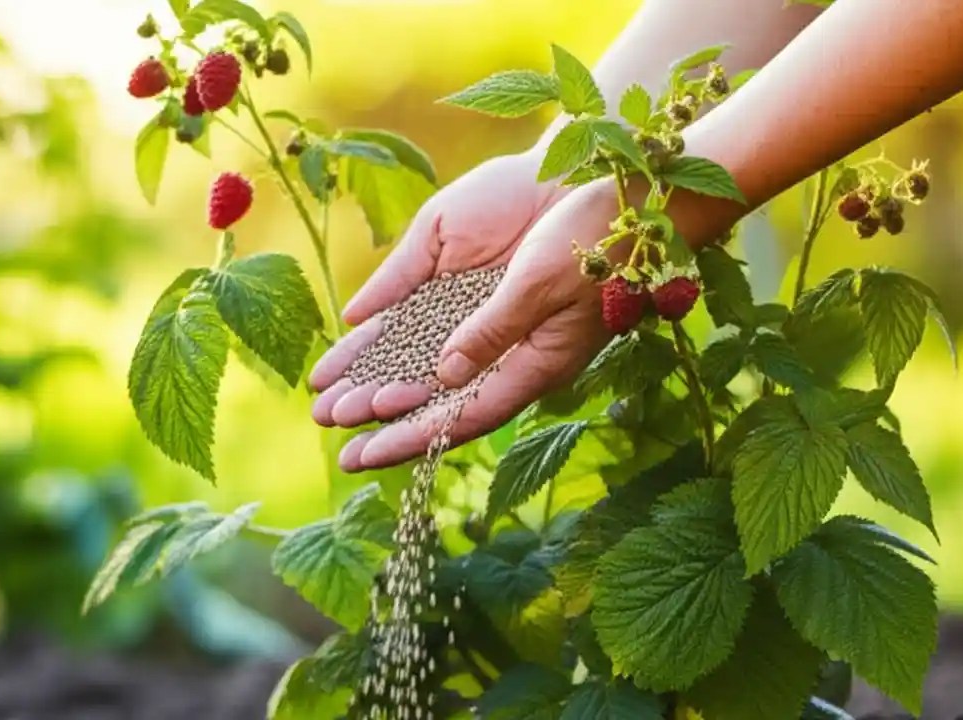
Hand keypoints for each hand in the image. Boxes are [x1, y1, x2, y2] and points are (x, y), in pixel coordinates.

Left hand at [334, 179, 622, 470]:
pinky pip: (440, 332)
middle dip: (384, 422)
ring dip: (386, 385)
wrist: (629, 192)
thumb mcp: (539, 284)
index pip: (461, 417)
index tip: (362, 454)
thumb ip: (492, 331)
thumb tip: (445, 374)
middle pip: (441, 402)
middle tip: (333, 436)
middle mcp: (517, 357)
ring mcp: (507, 329)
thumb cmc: (597, 237)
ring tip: (336, 401)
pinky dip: (403, 346)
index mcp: (536, 366)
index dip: (408, 438)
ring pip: (435, 370)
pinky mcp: (495, 299)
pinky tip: (370, 351)